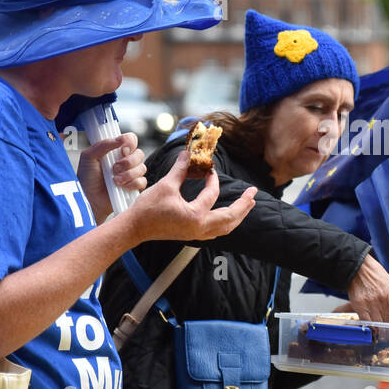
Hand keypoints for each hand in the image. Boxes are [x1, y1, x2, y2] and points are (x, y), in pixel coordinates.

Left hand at [78, 132, 146, 219]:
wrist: (89, 199)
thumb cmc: (86, 178)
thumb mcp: (89, 156)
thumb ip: (103, 144)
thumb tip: (120, 139)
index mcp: (115, 151)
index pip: (131, 140)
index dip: (130, 142)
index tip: (123, 149)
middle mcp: (125, 160)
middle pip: (139, 153)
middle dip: (128, 161)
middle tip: (114, 168)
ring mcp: (130, 173)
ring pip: (142, 167)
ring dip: (128, 174)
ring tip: (115, 180)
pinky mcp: (134, 186)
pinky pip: (142, 181)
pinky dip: (133, 183)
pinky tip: (122, 187)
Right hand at [129, 151, 256, 243]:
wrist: (135, 228)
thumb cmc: (148, 209)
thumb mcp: (166, 185)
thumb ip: (180, 169)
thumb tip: (189, 153)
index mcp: (195, 216)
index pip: (211, 194)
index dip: (212, 180)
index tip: (210, 169)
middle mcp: (199, 228)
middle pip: (230, 218)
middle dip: (244, 205)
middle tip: (253, 194)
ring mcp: (197, 234)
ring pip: (225, 227)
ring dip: (238, 215)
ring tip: (248, 205)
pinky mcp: (192, 235)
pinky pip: (217, 231)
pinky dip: (226, 223)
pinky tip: (228, 217)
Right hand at [347, 253, 388, 323]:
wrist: (360, 268)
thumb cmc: (378, 277)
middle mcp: (383, 299)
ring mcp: (370, 302)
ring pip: (378, 324)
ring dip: (381, 330)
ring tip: (383, 330)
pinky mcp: (359, 305)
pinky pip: (366, 322)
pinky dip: (370, 327)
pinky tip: (372, 326)